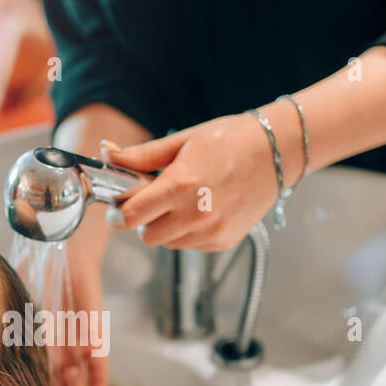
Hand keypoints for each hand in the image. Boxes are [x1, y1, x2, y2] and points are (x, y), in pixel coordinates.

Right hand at [48, 236, 108, 385]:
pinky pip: (98, 361)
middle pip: (57, 380)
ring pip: (77, 377)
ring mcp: (77, 337)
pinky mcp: (93, 330)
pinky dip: (98, 381)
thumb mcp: (13, 296)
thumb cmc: (37, 263)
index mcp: (38, 335)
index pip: (36, 370)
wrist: (61, 241)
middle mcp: (58, 340)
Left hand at [105, 112, 287, 251]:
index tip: (117, 208)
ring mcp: (212, 232)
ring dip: (166, 227)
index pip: (131, 217)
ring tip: (183, 200)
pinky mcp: (223, 242)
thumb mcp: (182, 141)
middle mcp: (196, 214)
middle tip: (154, 199)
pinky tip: (202, 208)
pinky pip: (190, 245)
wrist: (277, 152)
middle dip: (143, 220)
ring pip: (167, 243)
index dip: (118, 214)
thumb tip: (107, 153)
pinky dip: (187, 232)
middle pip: (146, 236)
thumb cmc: (230, 140)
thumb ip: (141, 155)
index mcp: (181, 185)